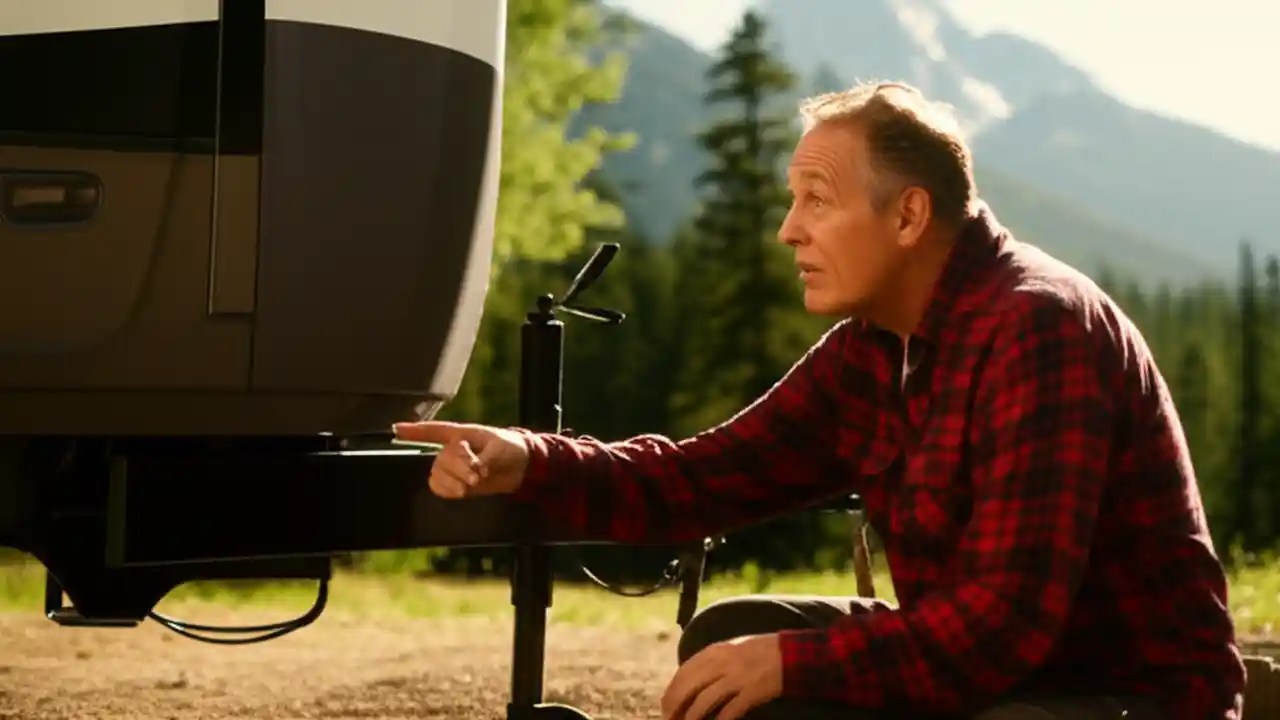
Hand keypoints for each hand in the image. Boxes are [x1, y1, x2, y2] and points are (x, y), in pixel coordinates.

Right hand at [392, 421, 530, 497]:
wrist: (521, 467)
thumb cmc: (511, 448)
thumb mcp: (501, 448)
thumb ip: (485, 459)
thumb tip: (474, 473)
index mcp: (462, 433)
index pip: (434, 430)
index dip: (415, 430)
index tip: (395, 428)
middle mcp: (453, 449)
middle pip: (442, 458)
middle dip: (459, 468)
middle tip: (479, 475)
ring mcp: (453, 467)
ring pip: (438, 473)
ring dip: (453, 481)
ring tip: (473, 484)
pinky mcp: (457, 483)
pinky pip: (439, 487)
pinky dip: (448, 490)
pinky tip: (461, 491)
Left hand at [661, 633, 783, 719]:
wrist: (789, 653)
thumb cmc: (758, 652)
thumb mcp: (730, 649)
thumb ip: (710, 662)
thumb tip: (688, 680)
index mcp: (715, 651)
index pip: (683, 673)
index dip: (672, 692)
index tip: (665, 706)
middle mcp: (722, 663)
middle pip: (689, 687)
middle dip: (675, 706)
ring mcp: (737, 677)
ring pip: (704, 701)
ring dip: (692, 717)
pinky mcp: (751, 692)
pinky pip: (729, 711)